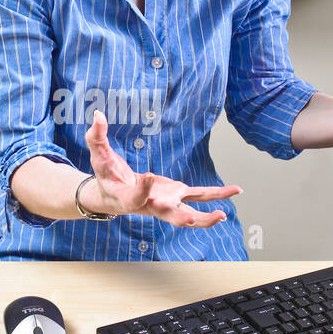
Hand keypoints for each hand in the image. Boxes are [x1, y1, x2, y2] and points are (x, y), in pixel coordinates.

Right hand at [82, 111, 240, 227]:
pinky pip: (200, 196)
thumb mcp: (98, 156)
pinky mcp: (178, 195)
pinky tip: (235, 191)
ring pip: (188, 213)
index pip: (137, 195)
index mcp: (129, 198)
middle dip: (180, 218)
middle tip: (190, 220)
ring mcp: (167, 202)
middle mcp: (151, 205)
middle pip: (167, 216)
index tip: (148, 175)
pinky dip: (217, 195)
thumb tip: (97, 113)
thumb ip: (96, 137)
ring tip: (223, 214)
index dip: (143, 188)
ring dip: (205, 216)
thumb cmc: (106, 176)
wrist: (114, 196)